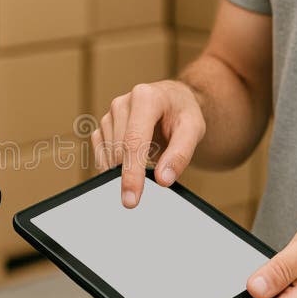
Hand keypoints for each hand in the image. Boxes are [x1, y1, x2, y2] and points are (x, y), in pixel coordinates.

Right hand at [91, 81, 205, 207]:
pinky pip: (102, 154)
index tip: (131, 200)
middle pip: (119, 151)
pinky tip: (131, 163)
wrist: (173, 101)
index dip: (131, 173)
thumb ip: (180, 154)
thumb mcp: (194, 130)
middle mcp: (122, 103)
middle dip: (129, 177)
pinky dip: (114, 166)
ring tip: (149, 161)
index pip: (134, 142)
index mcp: (145, 98)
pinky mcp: (103, 126)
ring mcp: (109, 114)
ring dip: (124, 169)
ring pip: (109, 155)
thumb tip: (163, 180)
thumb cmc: (183, 113)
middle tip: (142, 195)